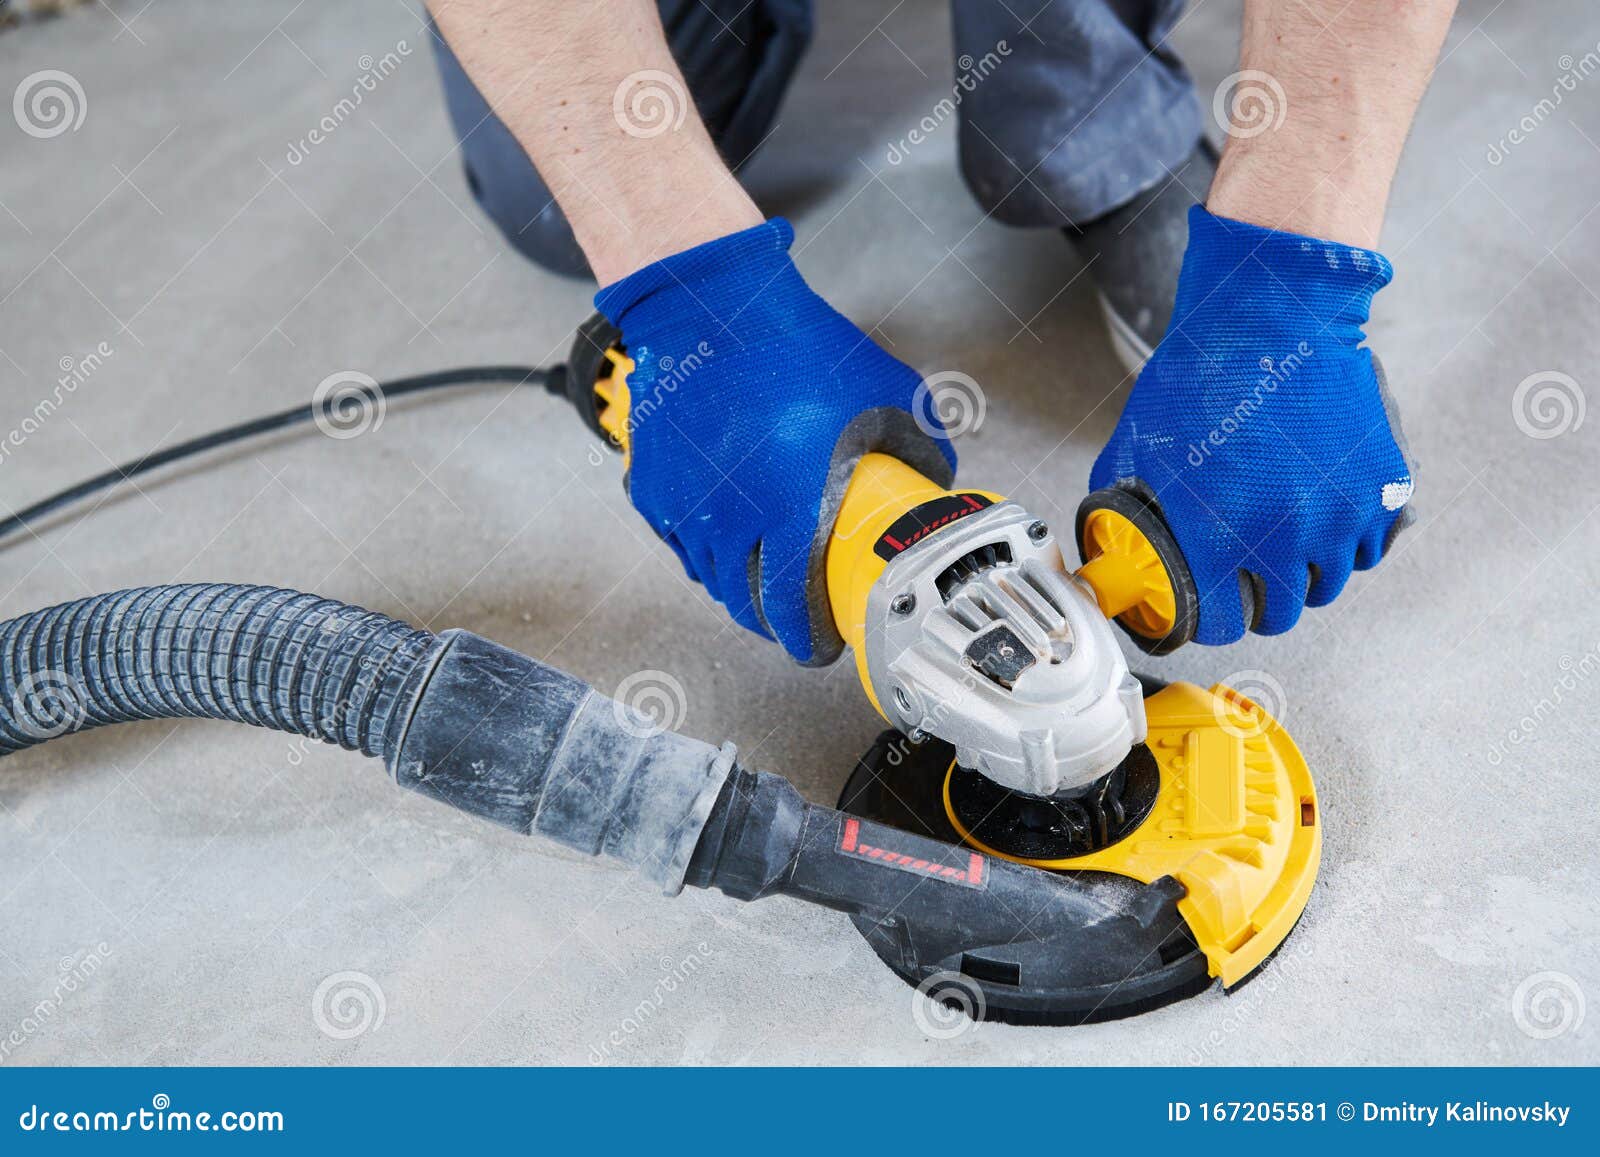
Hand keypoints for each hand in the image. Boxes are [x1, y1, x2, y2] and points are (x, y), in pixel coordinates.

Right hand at [595, 218, 956, 664]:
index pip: (791, 605)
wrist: (710, 304)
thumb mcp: (886, 392)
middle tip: (790, 619)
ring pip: (707, 573)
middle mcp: (728, 519)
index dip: (806, 638)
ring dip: (734, 585)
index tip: (818, 646)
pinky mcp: (650, 484)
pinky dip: (699, 546)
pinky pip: (676, 536)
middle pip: (744, 600)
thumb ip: (920, 446)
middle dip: (770, 620)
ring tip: (757, 580)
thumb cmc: (795, 346)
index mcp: (788, 510)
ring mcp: (683, 504)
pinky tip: (719, 536)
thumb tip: (935, 480)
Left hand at [1090, 206, 1413, 643]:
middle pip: (1281, 612)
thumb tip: (1105, 548)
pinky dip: (1349, 542)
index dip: (1208, 622)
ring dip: (1305, 573)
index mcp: (1218, 536)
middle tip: (1249, 582)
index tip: (1206, 613)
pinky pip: (1370, 546)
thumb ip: (1122, 508)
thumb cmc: (1199, 376)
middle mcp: (1285, 537)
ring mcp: (1341, 516)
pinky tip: (1324, 518)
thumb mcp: (1138, 448)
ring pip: (1329, 582)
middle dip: (1260, 603)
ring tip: (1285, 544)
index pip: (1219, 623)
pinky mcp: (1383, 488)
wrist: (1273, 319)